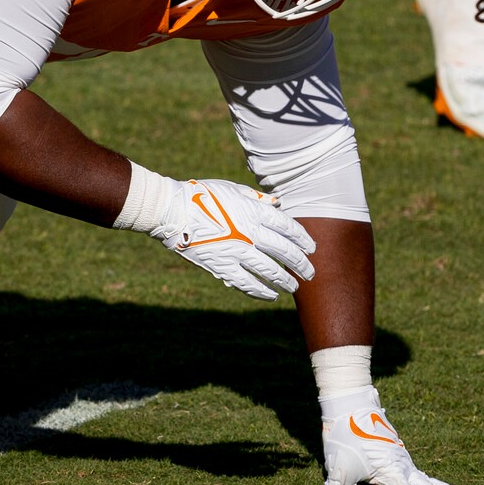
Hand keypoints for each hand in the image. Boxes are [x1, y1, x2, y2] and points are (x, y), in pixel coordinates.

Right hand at [151, 179, 316, 300]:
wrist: (172, 211)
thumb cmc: (201, 196)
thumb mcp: (232, 189)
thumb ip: (256, 199)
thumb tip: (277, 203)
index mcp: (253, 212)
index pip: (287, 227)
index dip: (302, 239)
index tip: (311, 248)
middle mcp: (249, 233)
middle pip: (283, 251)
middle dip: (300, 263)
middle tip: (310, 273)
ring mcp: (236, 251)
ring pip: (269, 270)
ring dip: (285, 280)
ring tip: (295, 286)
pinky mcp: (221, 266)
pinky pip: (245, 282)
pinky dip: (260, 290)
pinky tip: (271, 295)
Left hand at [310, 387, 460, 484]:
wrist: (350, 403)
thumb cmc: (343, 437)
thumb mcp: (336, 468)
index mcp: (391, 472)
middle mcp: (402, 465)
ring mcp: (402, 456)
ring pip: (425, 477)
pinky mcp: (397, 450)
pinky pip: (418, 469)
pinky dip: (429, 478)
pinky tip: (433, 483)